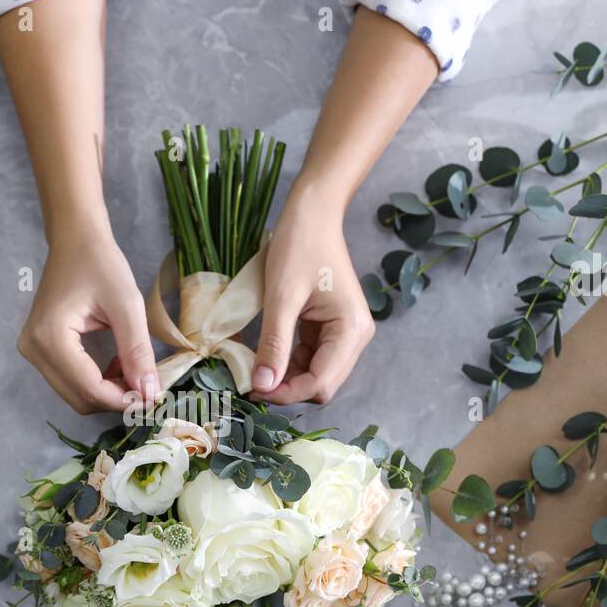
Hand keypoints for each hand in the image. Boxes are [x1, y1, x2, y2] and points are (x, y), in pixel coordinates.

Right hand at [17, 226, 158, 413]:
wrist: (75, 240)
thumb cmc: (101, 263)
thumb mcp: (127, 305)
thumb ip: (138, 352)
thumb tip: (150, 394)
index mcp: (50, 337)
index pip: (89, 389)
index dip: (124, 400)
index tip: (154, 398)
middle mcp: (34, 349)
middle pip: (79, 398)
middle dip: (116, 399)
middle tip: (147, 384)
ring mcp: (33, 351)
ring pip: (75, 394)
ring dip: (108, 391)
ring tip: (133, 368)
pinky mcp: (39, 350)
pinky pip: (70, 382)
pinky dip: (97, 382)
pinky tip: (117, 363)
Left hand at [252, 187, 374, 404]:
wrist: (313, 214)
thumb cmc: (299, 246)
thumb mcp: (282, 297)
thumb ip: (274, 344)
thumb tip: (262, 386)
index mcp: (352, 330)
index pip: (321, 383)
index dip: (287, 393)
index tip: (252, 389)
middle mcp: (356, 337)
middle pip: (322, 384)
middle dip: (287, 388)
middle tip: (250, 382)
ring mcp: (345, 334)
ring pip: (315, 375)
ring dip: (286, 378)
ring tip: (255, 369)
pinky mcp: (331, 329)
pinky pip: (310, 358)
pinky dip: (289, 363)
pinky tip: (267, 356)